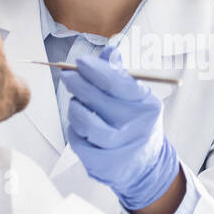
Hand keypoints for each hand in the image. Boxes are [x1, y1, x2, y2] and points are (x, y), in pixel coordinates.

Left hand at [62, 46, 179, 210]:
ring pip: (85, 123)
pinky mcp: (105, 164)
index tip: (80, 62)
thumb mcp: (137, 97)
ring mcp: (120, 148)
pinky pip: (79, 142)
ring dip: (75, 109)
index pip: (117, 83)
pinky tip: (79, 126)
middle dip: (78, 84)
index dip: (95, 70)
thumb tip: (109, 48)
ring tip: (77, 104)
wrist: (146, 164)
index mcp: (146, 105)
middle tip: (67, 76)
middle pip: (98, 101)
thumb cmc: (137, 122)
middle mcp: (136, 126)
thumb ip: (120, 73)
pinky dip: (74, 131)